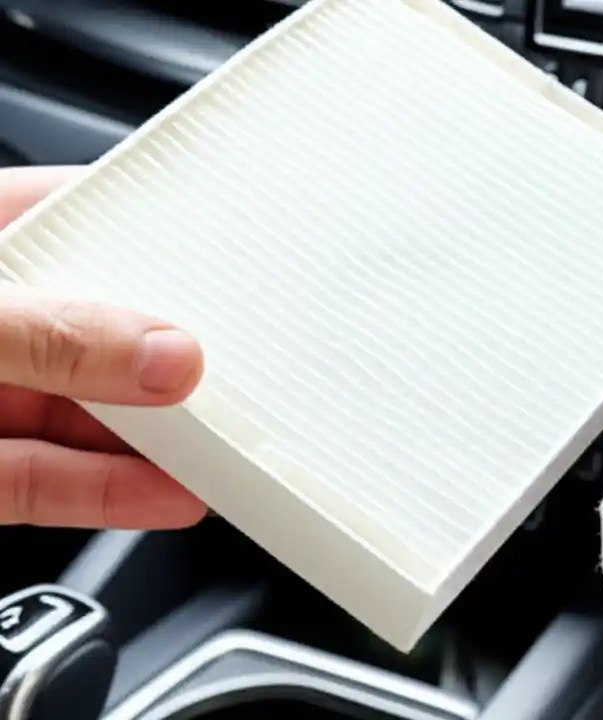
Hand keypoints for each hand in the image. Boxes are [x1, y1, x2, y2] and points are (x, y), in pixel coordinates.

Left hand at [0, 165, 206, 528]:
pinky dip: (112, 494)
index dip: (156, 229)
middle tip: (242, 362)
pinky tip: (173, 493)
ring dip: (156, 436)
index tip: (235, 252)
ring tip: (228, 442)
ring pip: (81, 413)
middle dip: (169, 350)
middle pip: (95, 327)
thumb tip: (163, 354)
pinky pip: (50, 481)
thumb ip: (49, 337)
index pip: (76, 217)